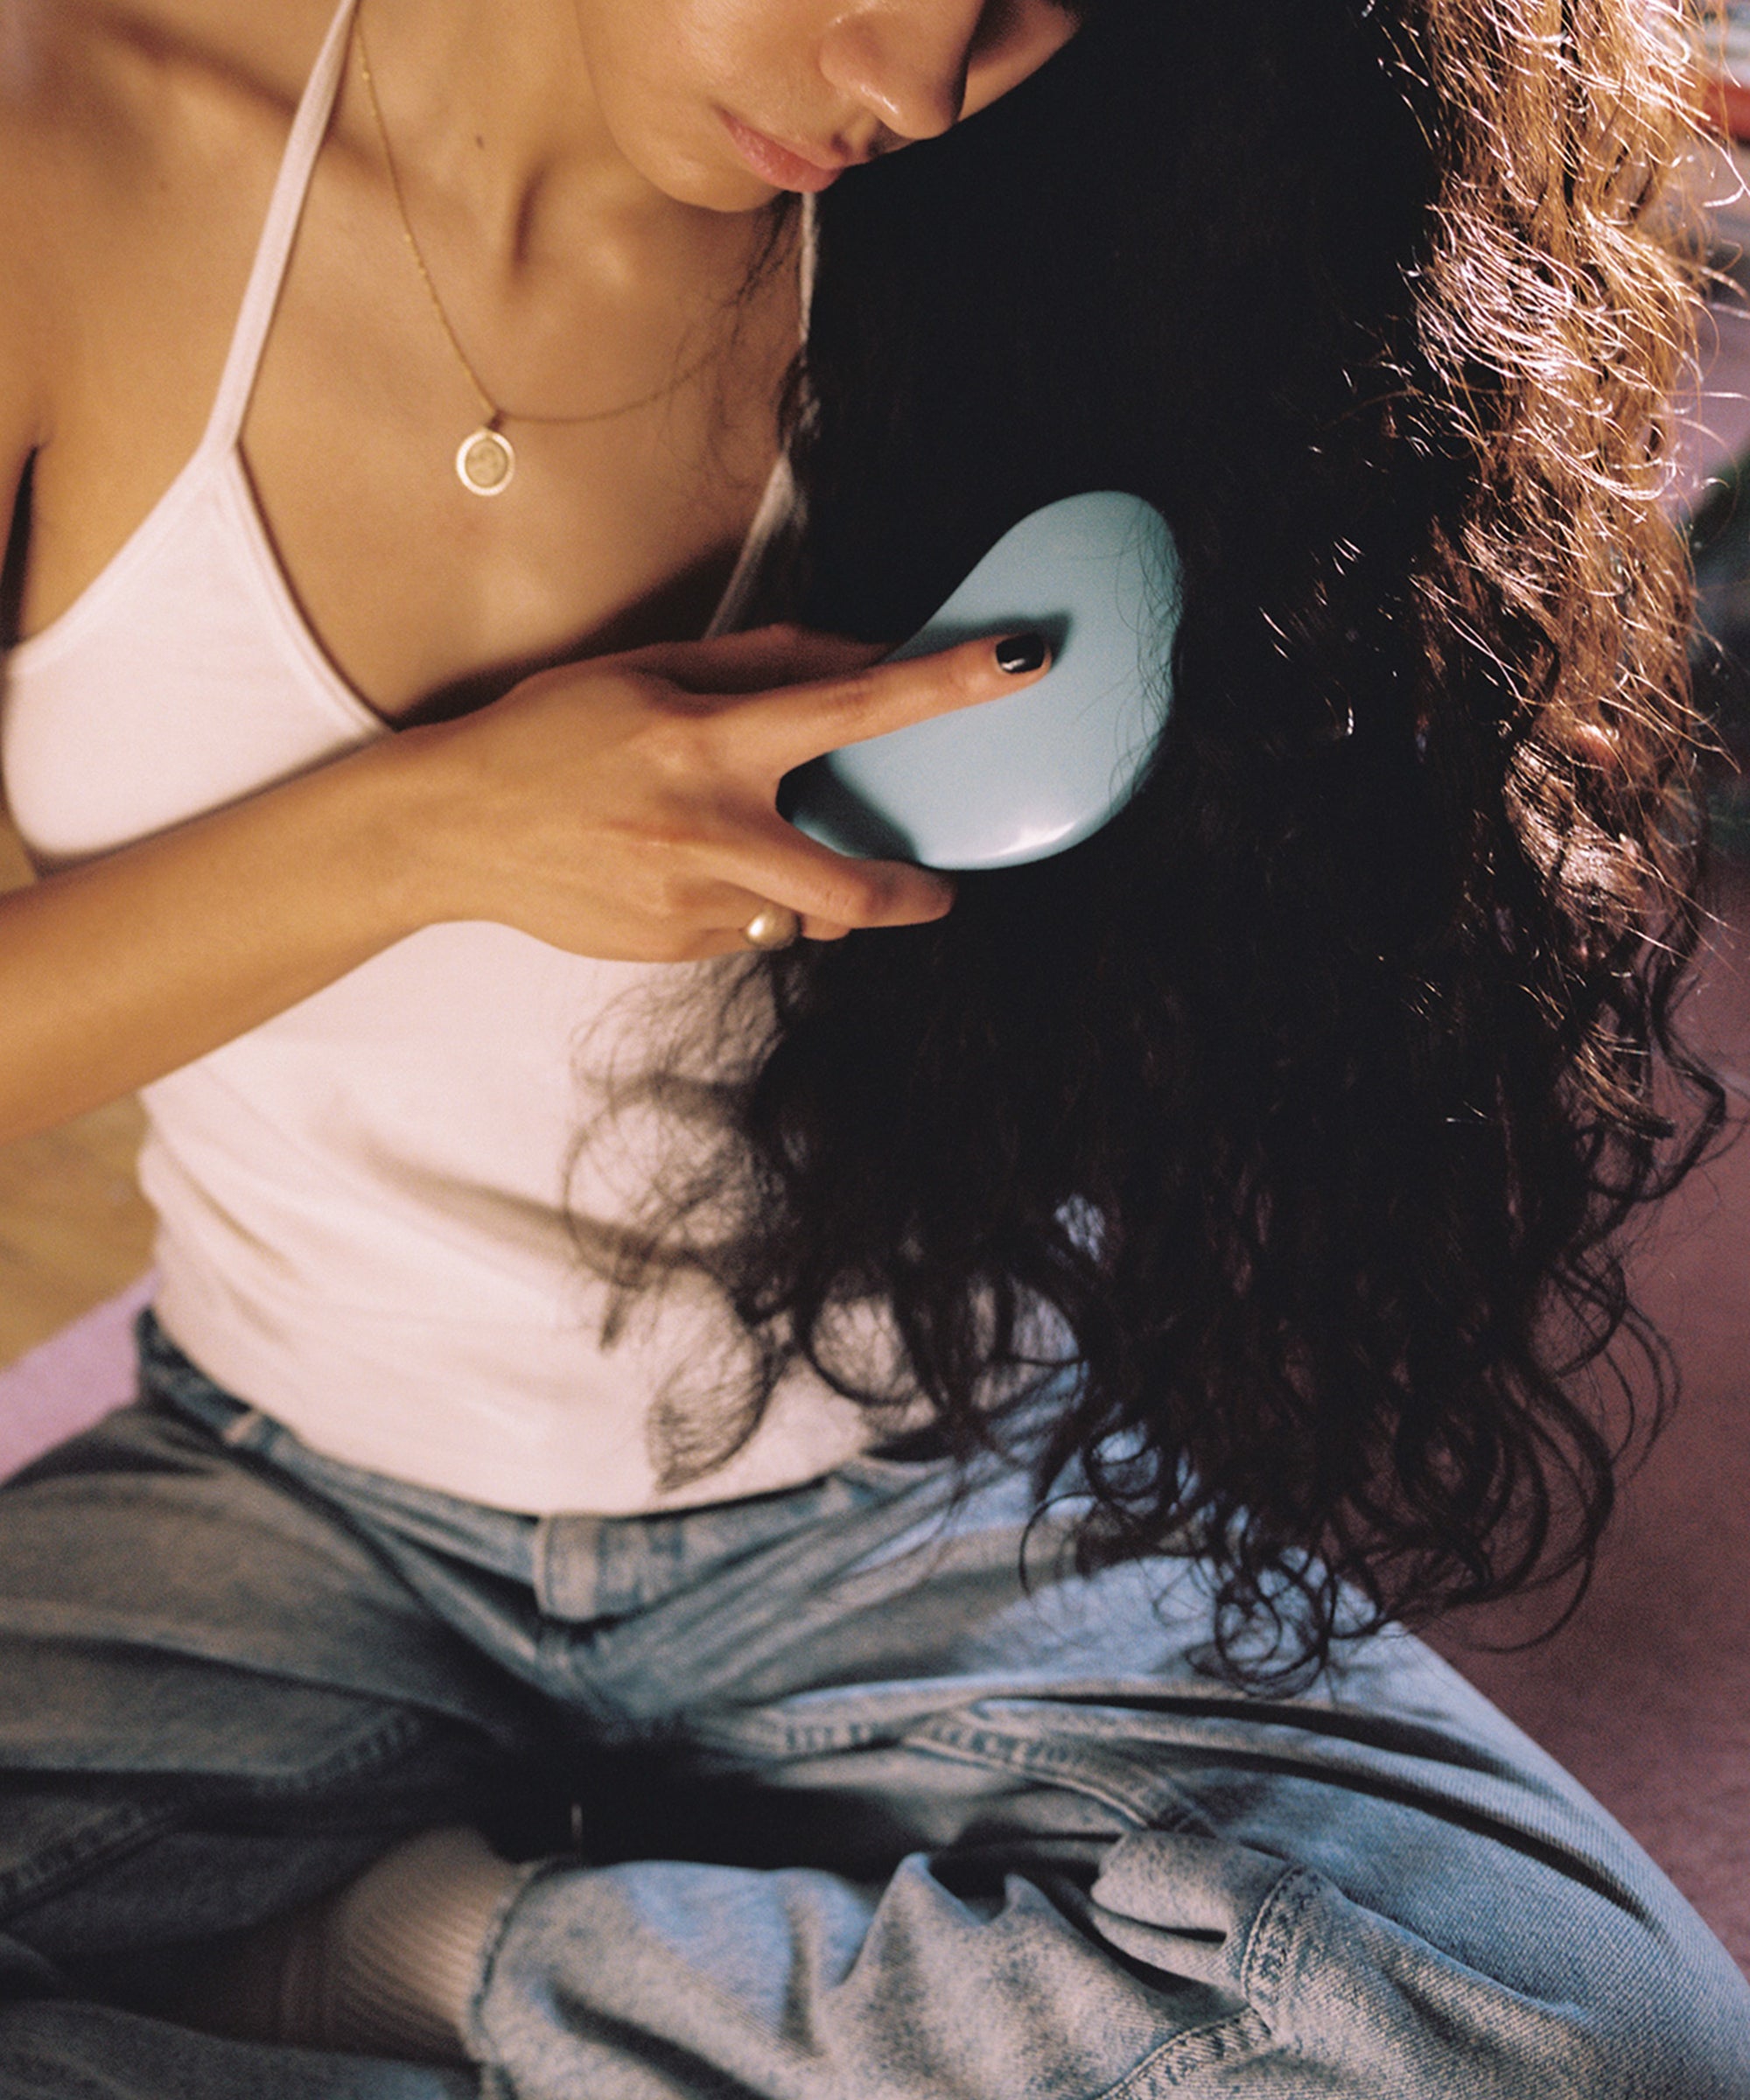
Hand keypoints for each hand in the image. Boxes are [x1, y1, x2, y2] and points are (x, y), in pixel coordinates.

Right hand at [394, 623, 1050, 961]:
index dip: (948, 684)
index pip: (856, 708)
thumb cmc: (549, 735)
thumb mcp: (650, 671)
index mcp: (709, 742)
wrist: (452, 830)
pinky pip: (751, 934)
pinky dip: (754, 907)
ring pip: (806, 919)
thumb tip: (863, 656)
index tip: (1022, 663)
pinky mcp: (673, 949)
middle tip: (936, 885)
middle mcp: (710, 830)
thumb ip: (763, 662)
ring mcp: (691, 903)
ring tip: (772, 860)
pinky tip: (695, 876)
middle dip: (913, 893)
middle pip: (856, 887)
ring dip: (821, 897)